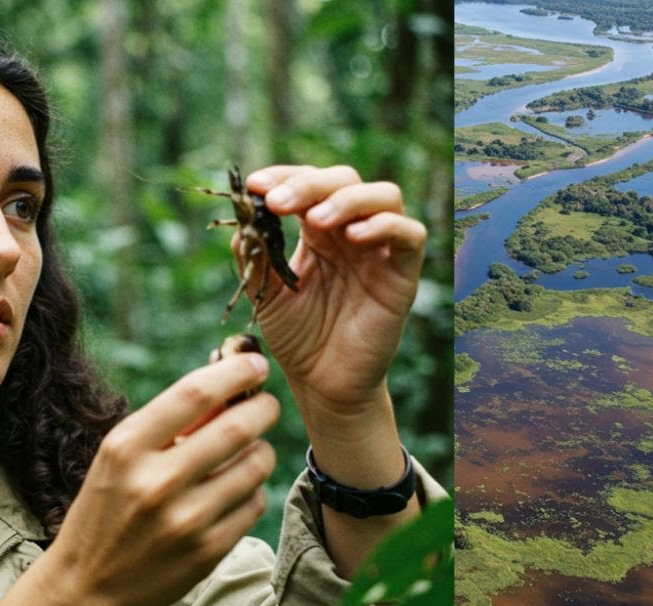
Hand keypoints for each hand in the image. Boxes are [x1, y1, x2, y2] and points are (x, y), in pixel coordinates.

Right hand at [39, 353, 279, 605]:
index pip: (194, 394)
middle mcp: (156, 483)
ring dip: (262, 450)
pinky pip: (254, 503)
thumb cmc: (106, 508)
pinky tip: (236, 490)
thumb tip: (229, 386)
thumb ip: (169, 425)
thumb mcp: (119, 457)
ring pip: (255, 466)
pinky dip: (252, 490)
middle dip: (262, 408)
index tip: (255, 364)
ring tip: (250, 449)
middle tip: (267, 404)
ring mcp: (185, 521)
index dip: (234, 372)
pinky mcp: (208, 551)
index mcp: (125, 448)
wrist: (87, 588)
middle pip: (236, 428)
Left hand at [243, 165, 425, 420]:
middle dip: (308, 183)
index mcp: (318, 232)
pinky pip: (410, 235)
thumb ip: (254, 254)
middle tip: (277, 203)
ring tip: (314, 219)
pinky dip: (385, 225)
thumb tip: (242, 215)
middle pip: (344, 179)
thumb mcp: (265, 292)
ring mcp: (380, 251)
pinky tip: (353, 237)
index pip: (308, 182)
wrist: (322, 384)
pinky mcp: (402, 274)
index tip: (254, 186)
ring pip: (384, 195)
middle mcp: (351, 233)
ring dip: (347, 198)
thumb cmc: (297, 338)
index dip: (283, 175)